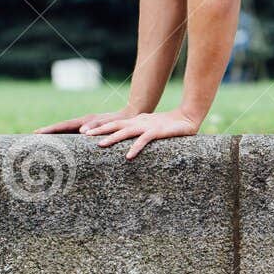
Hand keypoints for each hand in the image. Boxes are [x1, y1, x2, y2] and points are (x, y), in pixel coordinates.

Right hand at [35, 108, 136, 134]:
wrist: (131, 118)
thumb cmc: (120, 122)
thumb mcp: (108, 124)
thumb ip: (96, 126)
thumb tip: (83, 132)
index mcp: (85, 121)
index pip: (63, 126)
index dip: (50, 130)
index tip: (37, 133)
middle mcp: (83, 123)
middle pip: (61, 127)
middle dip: (48, 131)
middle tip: (33, 137)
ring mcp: (85, 127)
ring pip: (67, 131)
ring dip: (55, 136)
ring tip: (42, 143)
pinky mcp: (90, 131)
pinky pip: (75, 135)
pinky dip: (66, 138)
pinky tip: (60, 146)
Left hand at [81, 107, 201, 159]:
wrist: (188, 116)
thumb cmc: (170, 125)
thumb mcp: (151, 127)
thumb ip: (140, 132)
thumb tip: (129, 140)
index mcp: (136, 121)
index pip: (115, 123)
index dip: (100, 127)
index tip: (85, 132)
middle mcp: (139, 122)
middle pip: (115, 124)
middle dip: (99, 130)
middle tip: (84, 135)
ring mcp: (147, 126)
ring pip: (126, 131)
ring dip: (112, 138)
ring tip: (100, 145)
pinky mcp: (157, 132)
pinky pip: (144, 140)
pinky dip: (135, 148)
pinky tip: (128, 156)